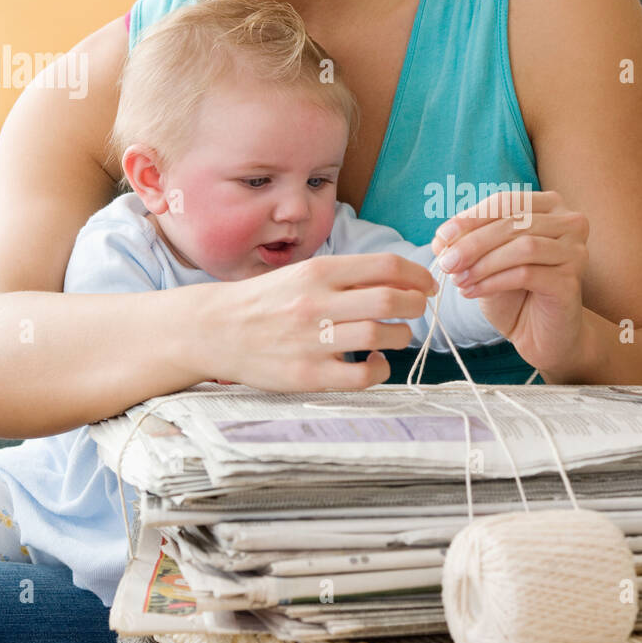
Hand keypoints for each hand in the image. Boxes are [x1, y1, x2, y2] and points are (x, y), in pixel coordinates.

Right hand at [200, 253, 437, 392]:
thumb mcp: (302, 274)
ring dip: (401, 336)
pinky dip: (380, 369)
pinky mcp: (308, 375)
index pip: (386, 266)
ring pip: (381, 335)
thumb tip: (401, 279)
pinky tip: (376, 361)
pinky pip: (362, 375)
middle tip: (416, 309)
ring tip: (395, 335)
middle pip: (391, 300)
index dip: (417, 275)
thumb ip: (346, 276)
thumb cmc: (266, 301)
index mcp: (318, 271)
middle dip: (415, 305)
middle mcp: (317, 303)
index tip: (427, 285)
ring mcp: (312, 340)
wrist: (214, 330)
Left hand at [430, 190, 589, 375]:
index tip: (442, 237)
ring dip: (483, 263)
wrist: (541, 335)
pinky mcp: (571, 282)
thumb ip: (466, 244)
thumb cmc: (515, 292)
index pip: (506, 202)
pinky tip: (473, 292)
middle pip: (514, 223)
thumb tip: (441, 238)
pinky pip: (527, 274)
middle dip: (473, 243)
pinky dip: (494, 282)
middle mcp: (570, 223)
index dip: (471, 218)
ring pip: (523, 247)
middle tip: (446, 263)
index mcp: (549, 206)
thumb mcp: (486, 261)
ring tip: (458, 280)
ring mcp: (575, 252)